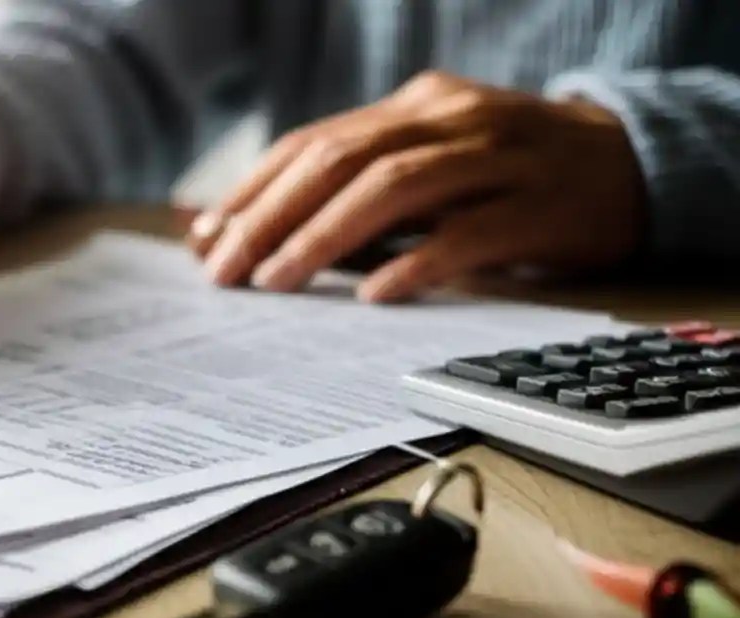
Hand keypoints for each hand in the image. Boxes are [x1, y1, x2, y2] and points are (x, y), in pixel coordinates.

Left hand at [186, 71, 644, 300]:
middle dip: (271, 216)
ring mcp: (499, 158)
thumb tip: (259, 233)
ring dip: (324, 236)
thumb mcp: (432, 162)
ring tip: (275, 280)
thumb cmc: (509, 175)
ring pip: (395, 188)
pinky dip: (417, 262)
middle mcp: (451, 118)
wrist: (631, 167)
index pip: (314, 143)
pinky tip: (374, 293)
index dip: (253, 190)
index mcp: (416, 106)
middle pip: (341, 160)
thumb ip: (360, 186)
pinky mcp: (540, 205)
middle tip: (223, 270)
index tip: (204, 238)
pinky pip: (470, 233)